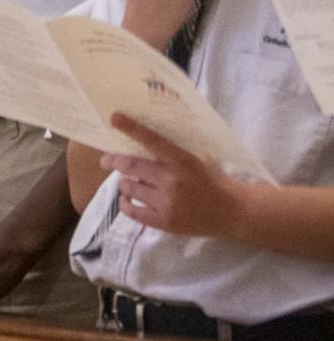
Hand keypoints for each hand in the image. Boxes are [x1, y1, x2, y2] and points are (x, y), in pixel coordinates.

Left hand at [102, 113, 247, 237]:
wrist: (235, 212)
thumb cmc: (214, 180)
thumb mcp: (198, 158)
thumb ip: (174, 150)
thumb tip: (144, 137)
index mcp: (183, 161)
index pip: (152, 141)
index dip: (131, 129)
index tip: (114, 118)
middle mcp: (172, 181)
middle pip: (131, 166)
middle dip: (114, 160)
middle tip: (106, 159)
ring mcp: (167, 203)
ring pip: (129, 187)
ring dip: (124, 182)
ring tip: (127, 180)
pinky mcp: (164, 222)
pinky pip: (132, 211)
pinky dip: (125, 202)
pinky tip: (127, 198)